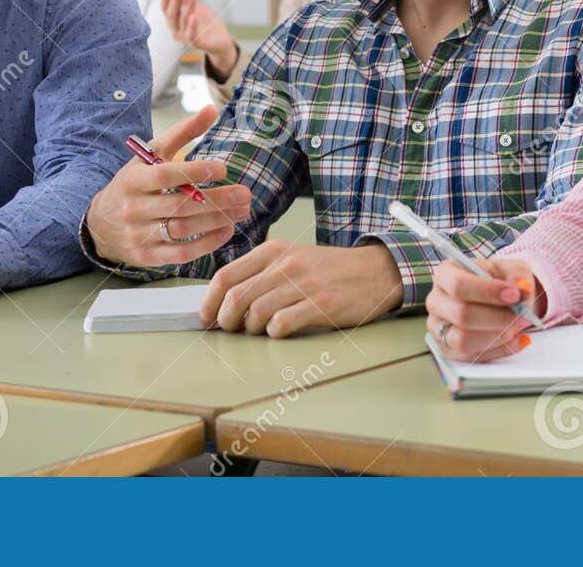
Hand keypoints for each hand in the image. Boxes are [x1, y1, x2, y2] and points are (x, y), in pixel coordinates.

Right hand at [86, 106, 251, 267]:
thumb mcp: (150, 156)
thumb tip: (212, 109)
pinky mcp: (147, 257)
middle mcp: (134, 208)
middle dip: (216, 199)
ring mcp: (139, 235)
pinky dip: (206, 244)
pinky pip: (180, 254)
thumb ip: (182, 133)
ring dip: (216, 221)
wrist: (100, 224)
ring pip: (182, 230)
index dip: (194, 172)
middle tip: (244, 193)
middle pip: (179, 205)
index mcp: (134, 179)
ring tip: (242, 211)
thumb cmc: (134, 184)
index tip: (223, 168)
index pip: (165, 175)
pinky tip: (227, 231)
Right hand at [160, 0, 237, 76]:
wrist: (220, 40)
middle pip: (171, 15)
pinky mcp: (197, 44)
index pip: (165, 8)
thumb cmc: (205, 23)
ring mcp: (184, 38)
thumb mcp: (195, 7)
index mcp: (174, 20)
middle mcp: (176, 29)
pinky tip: (194, 17)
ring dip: (188, 7)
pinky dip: (192, 26)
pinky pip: (192, 36)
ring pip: (183, 22)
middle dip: (175, 1)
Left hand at [201, 240, 402, 336]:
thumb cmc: (327, 269)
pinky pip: (282, 324)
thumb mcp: (291, 258)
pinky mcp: (322, 304)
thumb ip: (260, 273)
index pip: (225, 276)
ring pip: (256, 312)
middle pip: (236, 297)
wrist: (374, 271)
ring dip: (251, 329)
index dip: (209, 302)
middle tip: (232, 330)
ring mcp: (304, 284)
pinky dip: (274, 332)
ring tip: (260, 329)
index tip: (207, 318)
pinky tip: (281, 329)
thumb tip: (222, 301)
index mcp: (273, 251)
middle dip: (226, 321)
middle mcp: (285, 264)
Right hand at [425, 257, 541, 361]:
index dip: (487, 292)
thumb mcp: (512, 270)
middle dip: (497, 318)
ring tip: (517, 327)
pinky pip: (473, 357)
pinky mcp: (448, 350)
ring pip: (463, 341)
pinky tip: (517, 339)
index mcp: (446, 274)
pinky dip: (500, 350)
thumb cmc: (499, 282)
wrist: (499, 300)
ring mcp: (438, 328)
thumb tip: (521, 287)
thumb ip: (517, 275)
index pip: (458, 285)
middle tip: (523, 316)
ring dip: (497, 336)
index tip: (514, 295)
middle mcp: (436, 301)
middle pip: (461, 315)